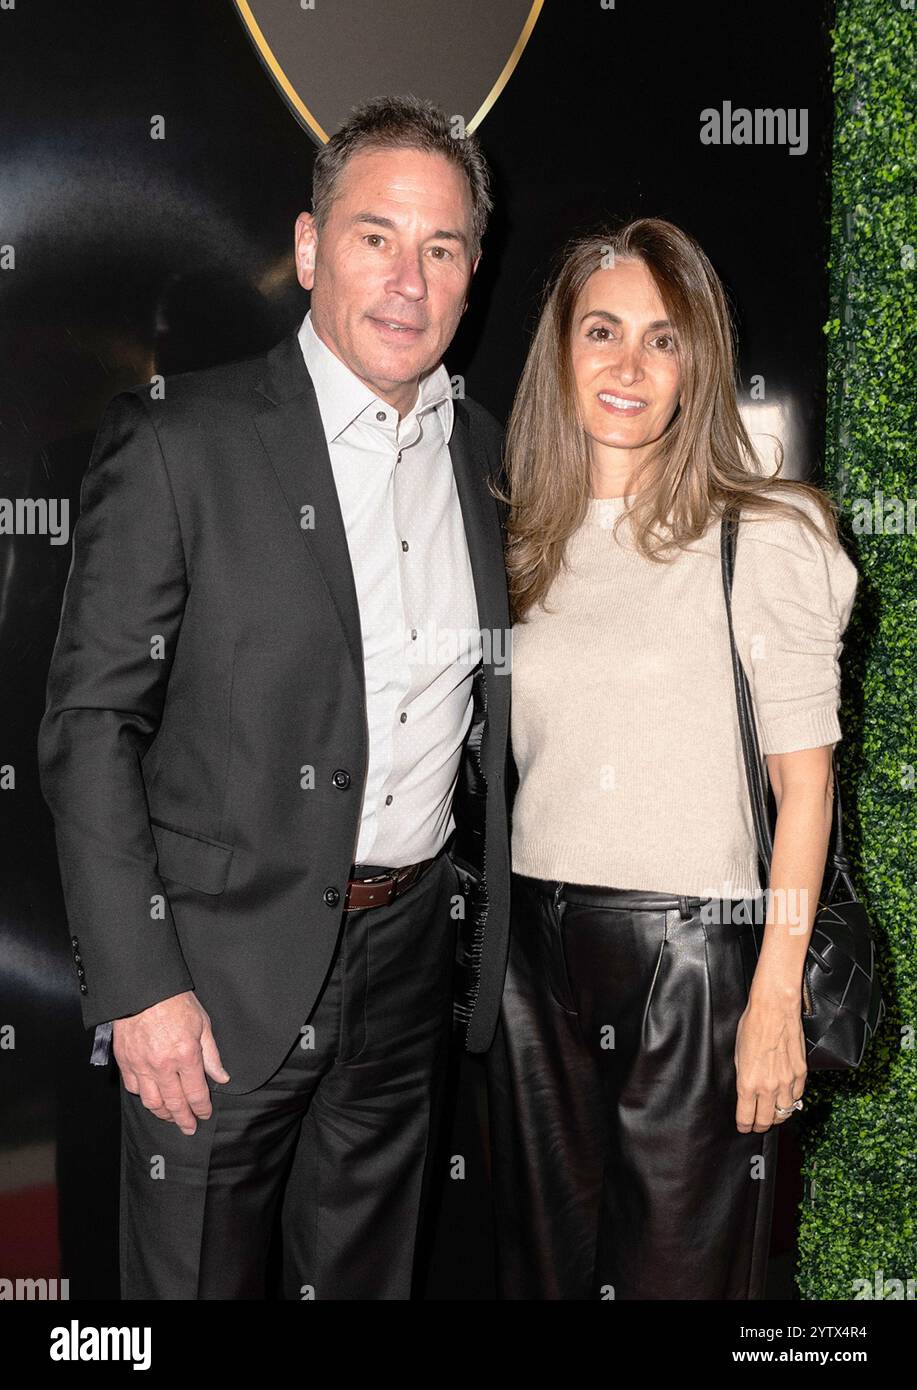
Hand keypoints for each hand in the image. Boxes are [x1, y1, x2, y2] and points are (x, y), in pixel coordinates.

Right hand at [112, 991, 229, 1134]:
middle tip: (189, 1127)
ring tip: (171, 1117)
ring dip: (163, 1114)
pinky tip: (152, 1098)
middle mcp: (163, 1065)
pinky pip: (134, 1089)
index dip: (202, 1108)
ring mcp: (141, 1066)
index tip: (204, 1114)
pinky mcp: (126, 1062)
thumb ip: (212, 1055)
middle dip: (184, 1119)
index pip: (196, 1093)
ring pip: (152, 1102)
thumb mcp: (202, 1023)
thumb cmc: (174, 1001)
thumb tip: (221, 1077)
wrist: (141, 989)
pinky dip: (144, 1097)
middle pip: (174, 1103)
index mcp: (186, 1055)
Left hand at [734, 991, 806, 1132]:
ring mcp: (787, 1081)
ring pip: (785, 1112)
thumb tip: (746, 1092)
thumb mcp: (738, 1054)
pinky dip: (792, 1100)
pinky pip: (798, 1096)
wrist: (774, 1009)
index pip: (746, 1117)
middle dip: (759, 1126)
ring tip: (773, 1114)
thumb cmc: (752, 1026)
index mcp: (748, 1082)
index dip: (744, 1126)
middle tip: (757, 1125)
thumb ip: (744, 1076)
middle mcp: (768, 1086)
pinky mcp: (801, 1073)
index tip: (743, 1127)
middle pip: (766, 1120)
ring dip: (777, 1116)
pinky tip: (786, 1098)